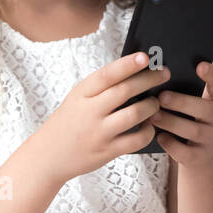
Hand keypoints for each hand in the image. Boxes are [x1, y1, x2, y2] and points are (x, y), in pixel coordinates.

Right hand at [37, 52, 170, 183]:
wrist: (49, 155)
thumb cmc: (70, 121)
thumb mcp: (77, 98)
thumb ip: (101, 87)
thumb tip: (135, 70)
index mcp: (81, 94)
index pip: (107, 75)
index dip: (127, 64)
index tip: (145, 57)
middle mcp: (90, 112)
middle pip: (124, 91)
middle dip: (148, 80)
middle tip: (164, 73)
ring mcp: (99, 133)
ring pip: (134, 115)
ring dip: (151, 105)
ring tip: (155, 102)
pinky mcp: (107, 152)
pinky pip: (136, 140)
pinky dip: (148, 131)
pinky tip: (150, 125)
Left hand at [151, 61, 212, 169]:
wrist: (197, 153)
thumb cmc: (186, 118)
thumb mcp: (189, 101)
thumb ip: (178, 88)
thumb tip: (153, 75)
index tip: (200, 65)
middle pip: (206, 108)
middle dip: (182, 102)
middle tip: (161, 97)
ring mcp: (210, 138)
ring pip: (193, 130)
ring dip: (170, 122)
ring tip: (152, 116)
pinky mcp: (199, 157)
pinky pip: (185, 152)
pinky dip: (170, 144)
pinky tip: (159, 136)